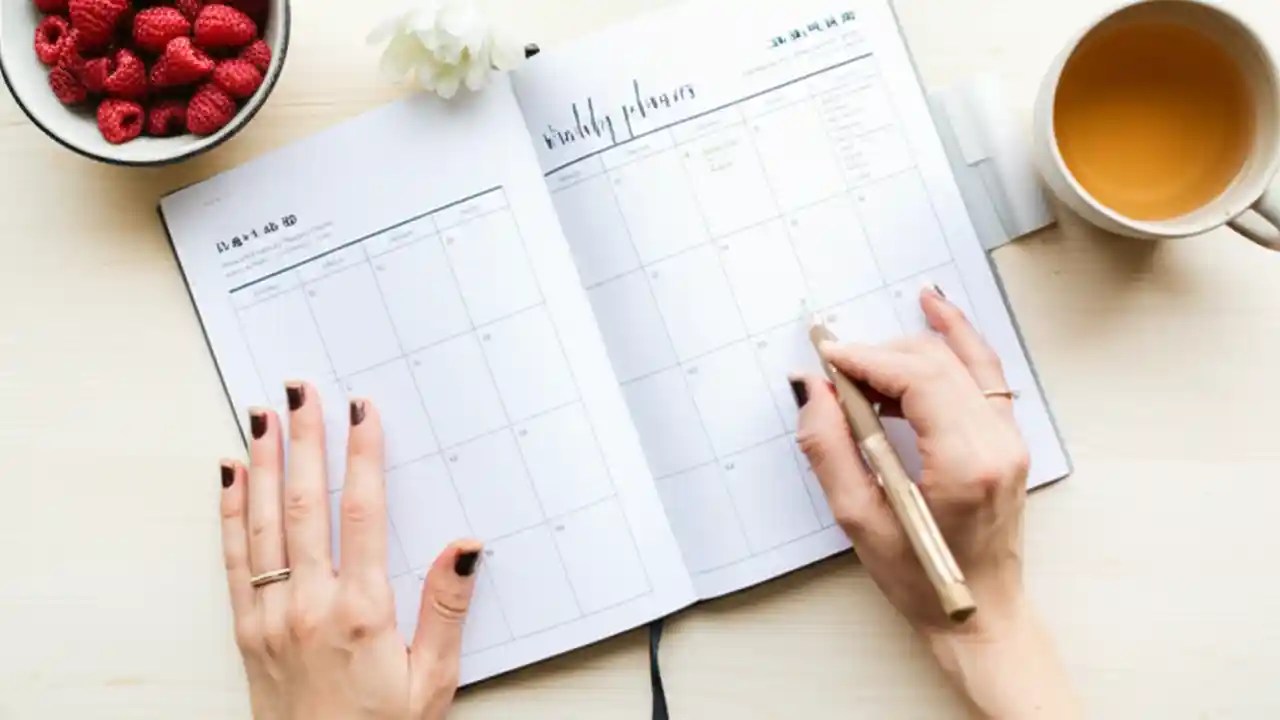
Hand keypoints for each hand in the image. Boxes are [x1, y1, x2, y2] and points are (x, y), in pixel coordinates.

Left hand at [219, 385, 479, 719]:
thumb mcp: (432, 680)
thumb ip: (447, 609)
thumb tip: (466, 547)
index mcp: (360, 611)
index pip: (361, 513)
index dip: (361, 456)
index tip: (361, 413)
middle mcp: (308, 604)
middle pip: (304, 502)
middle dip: (303, 439)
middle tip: (301, 391)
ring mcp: (269, 613)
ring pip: (262, 521)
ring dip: (260, 462)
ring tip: (261, 415)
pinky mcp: (245, 627)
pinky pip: (232, 556)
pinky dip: (229, 511)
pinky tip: (230, 476)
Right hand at [793, 288, 1077, 717]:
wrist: (980, 614)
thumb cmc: (922, 582)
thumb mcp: (859, 520)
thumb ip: (830, 449)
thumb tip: (813, 391)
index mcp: (965, 463)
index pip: (917, 379)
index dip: (867, 360)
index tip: (827, 359)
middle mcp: (997, 442)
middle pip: (936, 363)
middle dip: (879, 354)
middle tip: (834, 367)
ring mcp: (1009, 437)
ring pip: (958, 360)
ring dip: (906, 350)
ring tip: (860, 363)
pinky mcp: (1007, 437)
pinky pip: (984, 371)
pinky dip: (955, 340)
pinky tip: (932, 311)